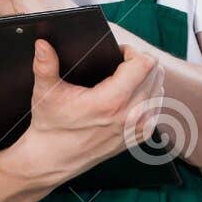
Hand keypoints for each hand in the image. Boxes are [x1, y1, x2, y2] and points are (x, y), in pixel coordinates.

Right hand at [12, 39, 165, 183]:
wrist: (53, 158)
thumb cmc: (50, 125)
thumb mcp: (45, 92)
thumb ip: (44, 65)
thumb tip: (41, 43)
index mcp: (110, 101)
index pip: (144, 64)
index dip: (132, 51)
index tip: (117, 53)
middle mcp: (130, 115)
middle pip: (155, 73)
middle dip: (139, 61)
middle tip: (119, 62)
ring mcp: (138, 127)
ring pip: (159, 88)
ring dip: (146, 78)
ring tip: (124, 78)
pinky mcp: (140, 136)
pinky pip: (157, 106)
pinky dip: (148, 96)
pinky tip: (129, 95)